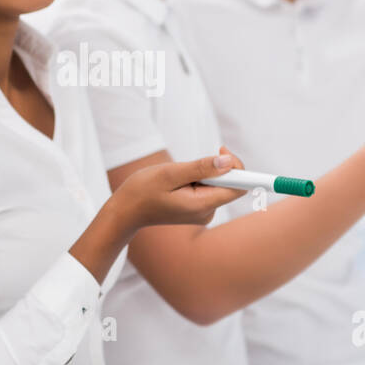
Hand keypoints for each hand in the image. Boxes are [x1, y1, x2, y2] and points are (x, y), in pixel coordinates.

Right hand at [114, 149, 246, 229]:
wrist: (126, 211)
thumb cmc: (143, 190)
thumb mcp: (170, 173)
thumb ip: (200, 168)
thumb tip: (228, 162)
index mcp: (202, 206)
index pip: (238, 188)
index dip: (237, 168)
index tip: (221, 150)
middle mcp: (207, 213)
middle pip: (229, 185)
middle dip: (215, 168)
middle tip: (189, 163)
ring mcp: (203, 213)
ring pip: (217, 186)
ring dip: (203, 174)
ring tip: (177, 177)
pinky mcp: (198, 210)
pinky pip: (208, 189)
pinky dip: (197, 180)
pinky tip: (177, 184)